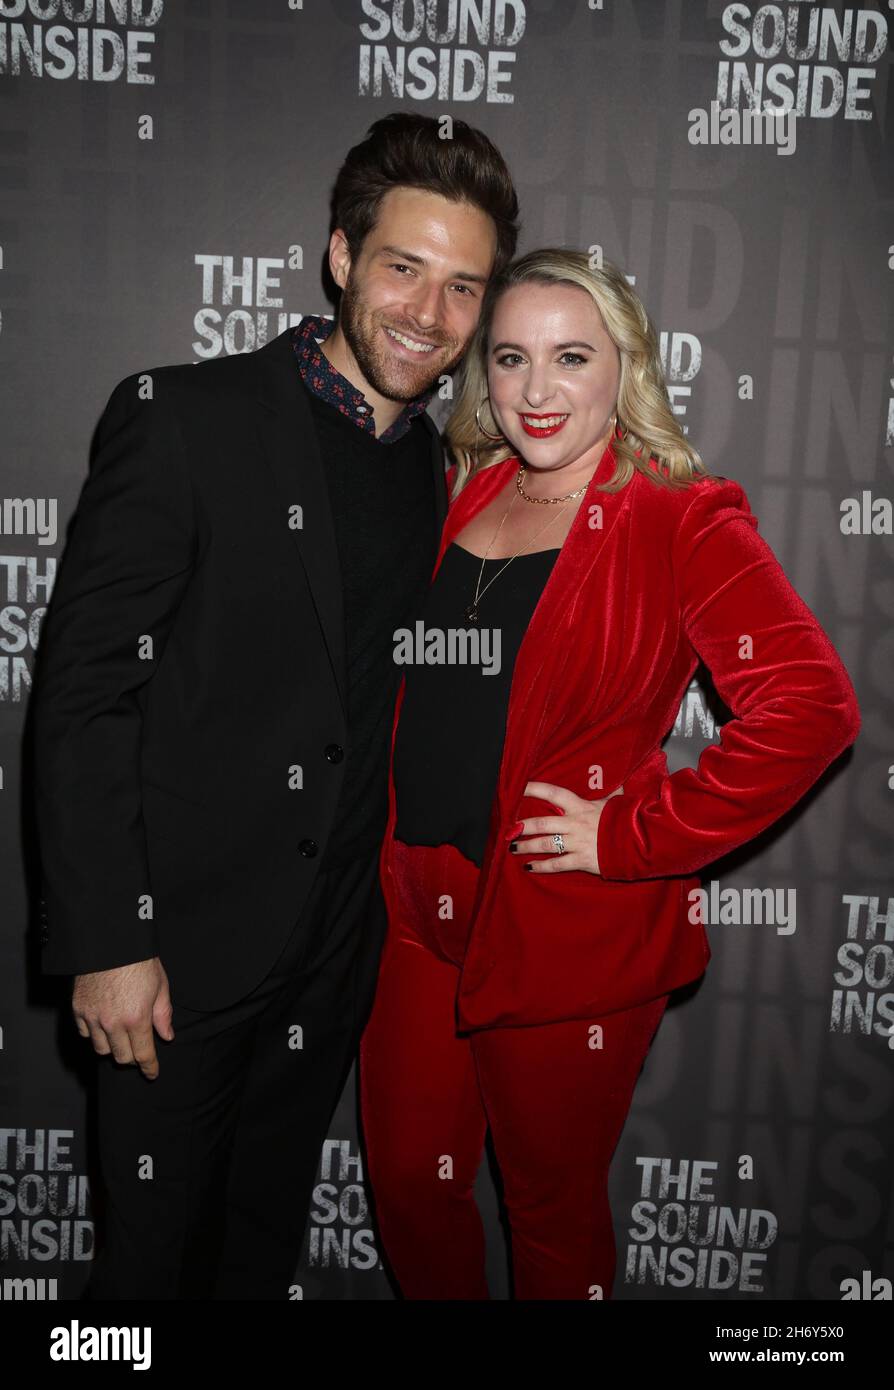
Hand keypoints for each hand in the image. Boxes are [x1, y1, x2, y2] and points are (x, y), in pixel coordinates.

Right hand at [72, 957, 173, 1080]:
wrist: (111, 942)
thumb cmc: (139, 960)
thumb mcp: (160, 985)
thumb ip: (163, 1014)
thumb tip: (167, 1036)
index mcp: (136, 1018)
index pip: (143, 1054)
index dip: (149, 1067)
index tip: (152, 1073)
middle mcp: (112, 1022)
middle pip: (121, 1057)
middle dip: (132, 1058)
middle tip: (138, 1051)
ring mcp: (93, 1017)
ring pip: (101, 1048)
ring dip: (113, 1047)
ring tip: (120, 1037)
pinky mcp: (78, 1009)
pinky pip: (85, 1033)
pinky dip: (94, 1034)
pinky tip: (102, 1026)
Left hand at [508, 780, 624, 874]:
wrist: (640, 842)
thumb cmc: (626, 820)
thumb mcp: (616, 802)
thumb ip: (611, 793)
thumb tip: (618, 781)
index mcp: (581, 806)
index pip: (553, 793)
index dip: (535, 788)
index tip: (519, 787)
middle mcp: (575, 823)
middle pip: (541, 822)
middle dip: (522, 826)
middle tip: (509, 829)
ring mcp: (577, 842)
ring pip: (545, 844)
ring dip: (526, 846)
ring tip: (513, 848)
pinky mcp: (581, 860)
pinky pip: (556, 864)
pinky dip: (541, 866)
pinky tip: (530, 867)